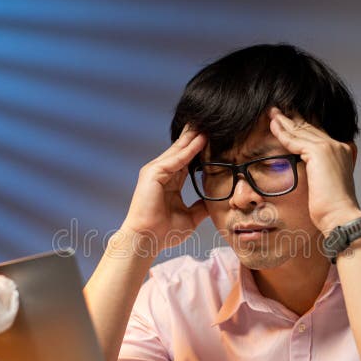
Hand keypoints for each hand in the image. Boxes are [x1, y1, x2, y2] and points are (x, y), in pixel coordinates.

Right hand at [121, 126, 208, 253]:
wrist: (147, 239)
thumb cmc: (163, 232)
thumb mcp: (190, 217)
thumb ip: (201, 207)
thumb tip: (213, 202)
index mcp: (169, 182)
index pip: (187, 160)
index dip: (198, 149)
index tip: (213, 138)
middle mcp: (161, 173)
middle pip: (181, 150)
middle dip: (195, 136)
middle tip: (209, 121)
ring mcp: (156, 171)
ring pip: (179, 150)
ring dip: (194, 137)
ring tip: (207, 124)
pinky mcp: (154, 173)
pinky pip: (176, 159)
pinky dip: (190, 150)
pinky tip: (201, 140)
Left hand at [268, 108, 360, 233]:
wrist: (340, 216)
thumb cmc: (332, 209)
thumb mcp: (325, 186)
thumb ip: (318, 173)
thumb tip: (306, 173)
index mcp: (343, 152)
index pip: (318, 134)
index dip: (302, 126)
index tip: (289, 120)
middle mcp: (338, 146)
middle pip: (310, 128)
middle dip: (292, 119)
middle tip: (277, 110)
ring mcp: (330, 147)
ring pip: (302, 130)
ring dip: (285, 121)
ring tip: (272, 112)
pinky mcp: (319, 152)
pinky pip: (295, 139)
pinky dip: (282, 132)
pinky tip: (273, 125)